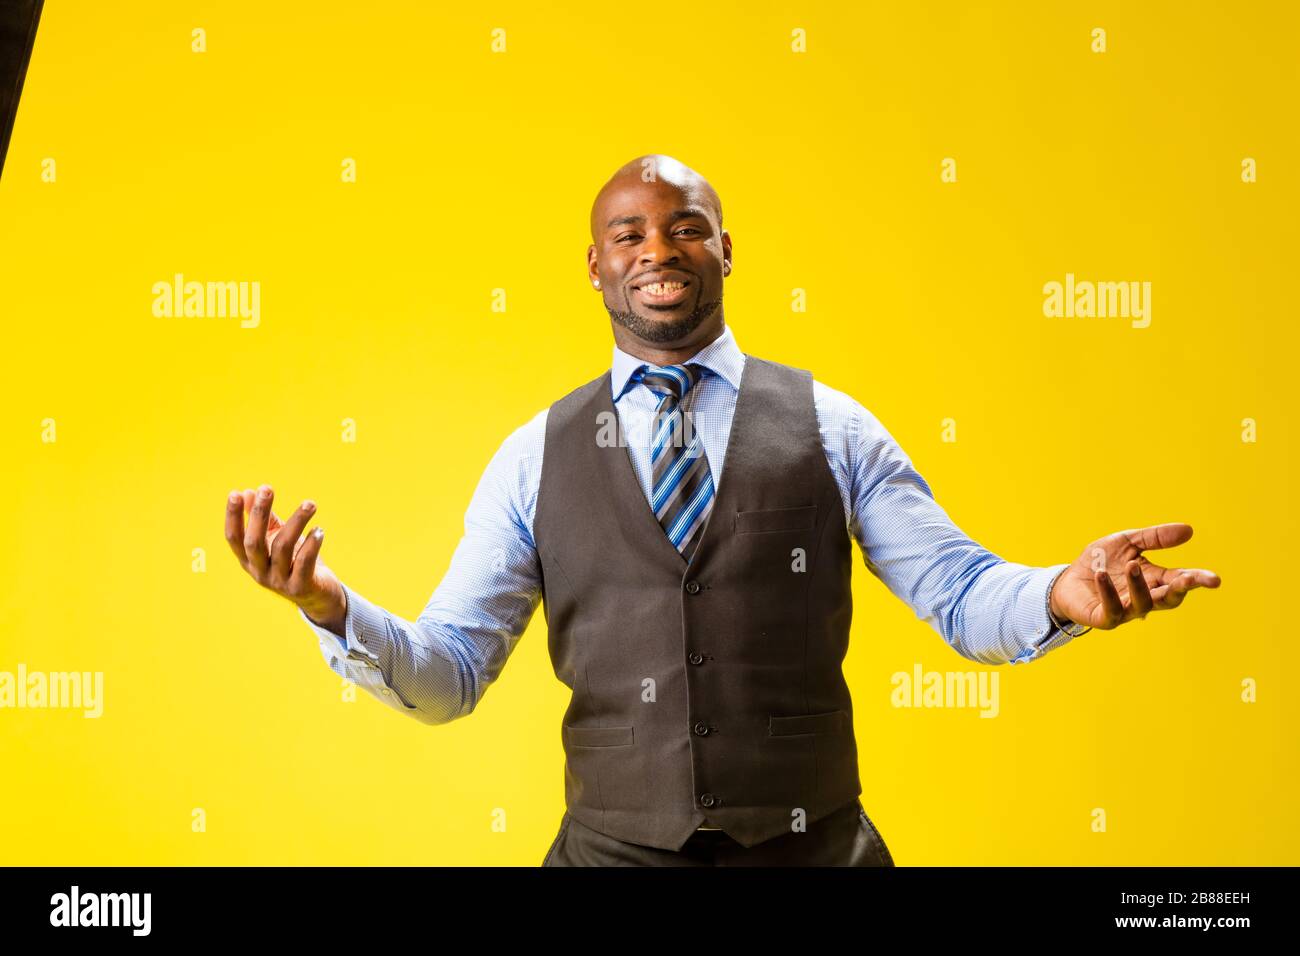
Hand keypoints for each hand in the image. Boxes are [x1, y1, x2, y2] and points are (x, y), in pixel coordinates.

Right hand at [224, 484, 345, 630]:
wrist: (318, 596)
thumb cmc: (294, 562)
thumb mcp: (276, 540)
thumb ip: (264, 519)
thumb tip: (250, 492)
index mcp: (250, 560)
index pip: (234, 539)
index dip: (233, 517)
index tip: (235, 493)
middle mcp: (260, 572)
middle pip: (254, 542)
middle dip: (259, 514)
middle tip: (267, 489)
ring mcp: (279, 581)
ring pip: (282, 548)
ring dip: (296, 522)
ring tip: (310, 504)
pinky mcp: (300, 587)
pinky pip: (304, 562)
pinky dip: (311, 544)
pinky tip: (319, 529)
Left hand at [1048, 522, 1220, 630]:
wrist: (1068, 578)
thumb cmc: (1101, 562)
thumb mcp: (1128, 543)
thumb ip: (1155, 537)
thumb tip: (1189, 530)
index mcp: (1154, 579)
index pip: (1180, 580)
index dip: (1196, 580)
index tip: (1214, 579)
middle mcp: (1144, 597)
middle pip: (1169, 598)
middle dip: (1181, 588)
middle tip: (1189, 578)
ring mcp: (1126, 610)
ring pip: (1142, 603)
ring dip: (1139, 585)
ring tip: (1132, 565)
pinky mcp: (1104, 617)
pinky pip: (1111, 608)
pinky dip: (1108, 592)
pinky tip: (1102, 575)